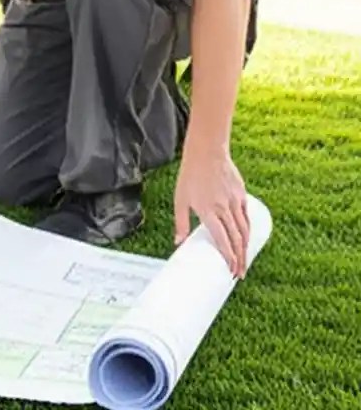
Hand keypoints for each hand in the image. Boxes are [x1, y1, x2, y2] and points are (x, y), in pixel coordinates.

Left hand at [173, 149, 249, 277]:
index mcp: (208, 211)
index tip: (230, 270)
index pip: (222, 240)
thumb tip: (178, 243)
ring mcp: (235, 202)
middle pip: (236, 239)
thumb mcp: (180, 199)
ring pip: (245, 230)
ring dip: (246, 249)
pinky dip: (248, 231)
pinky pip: (247, 218)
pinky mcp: (242, 196)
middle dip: (239, 259)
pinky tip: (247, 240)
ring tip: (244, 262)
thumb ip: (181, 222)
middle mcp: (224, 209)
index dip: (228, 257)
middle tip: (238, 274)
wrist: (207, 153)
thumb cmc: (190, 176)